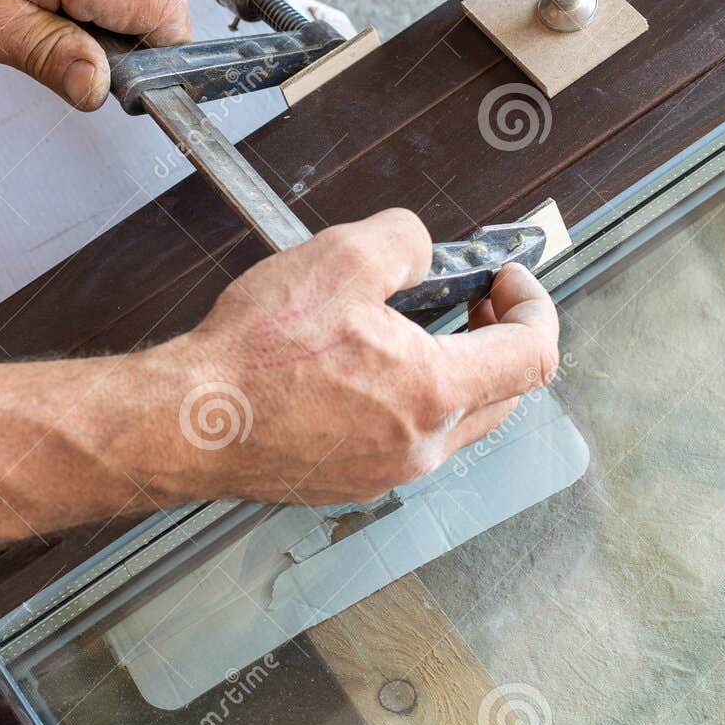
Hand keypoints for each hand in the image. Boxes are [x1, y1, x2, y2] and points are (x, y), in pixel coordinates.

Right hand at [152, 208, 560, 504]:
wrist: (189, 421)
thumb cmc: (254, 353)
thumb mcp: (341, 257)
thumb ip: (405, 241)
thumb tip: (424, 251)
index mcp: (434, 392)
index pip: (535, 356)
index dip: (535, 306)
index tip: (507, 280)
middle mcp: (421, 447)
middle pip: (505, 395)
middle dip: (500, 338)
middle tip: (472, 296)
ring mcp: (386, 473)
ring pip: (456, 422)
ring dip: (454, 370)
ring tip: (412, 325)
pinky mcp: (351, 483)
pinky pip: (407, 441)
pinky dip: (410, 400)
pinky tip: (364, 366)